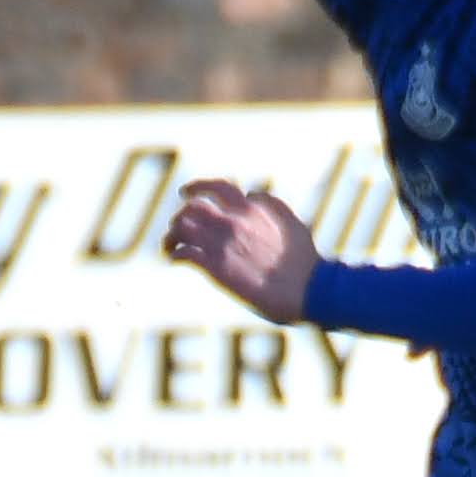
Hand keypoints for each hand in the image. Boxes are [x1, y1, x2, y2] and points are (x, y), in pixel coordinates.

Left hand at [163, 179, 317, 320]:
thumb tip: (250, 195)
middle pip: (192, 208)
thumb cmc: (303, 261)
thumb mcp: (290, 221)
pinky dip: (174, 254)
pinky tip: (175, 260)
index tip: (185, 193)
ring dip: (171, 235)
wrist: (305, 289)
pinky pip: (183, 253)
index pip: (216, 188)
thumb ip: (270, 204)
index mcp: (251, 208)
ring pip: (181, 228)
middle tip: (177, 228)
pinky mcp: (215, 267)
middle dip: (181, 216)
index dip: (196, 187)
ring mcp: (221, 243)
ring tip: (169, 245)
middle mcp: (232, 221)